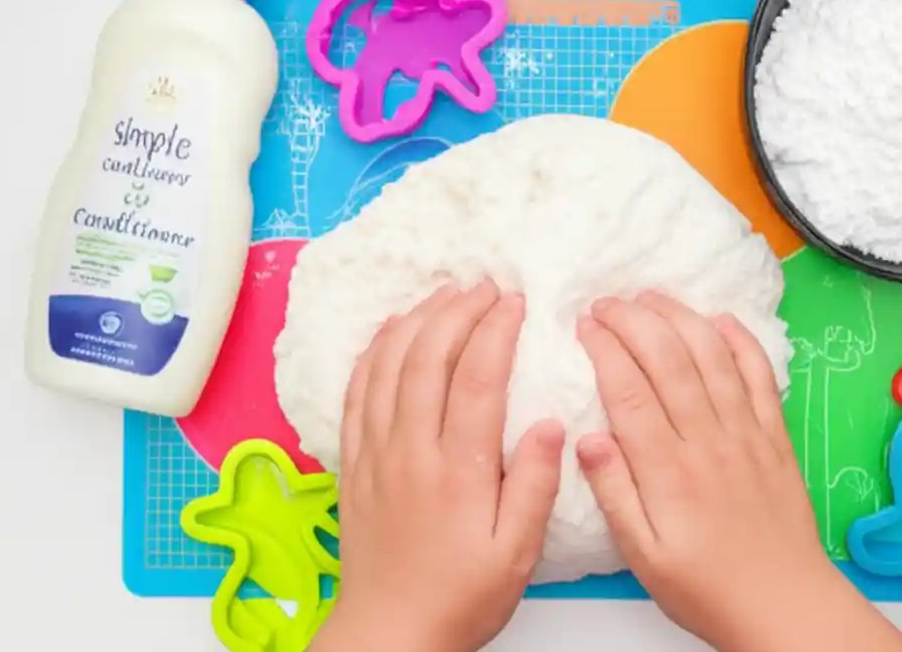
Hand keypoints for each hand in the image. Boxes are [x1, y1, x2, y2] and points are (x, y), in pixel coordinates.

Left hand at [315, 281, 565, 651]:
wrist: (390, 631)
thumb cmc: (460, 596)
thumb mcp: (516, 554)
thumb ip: (534, 486)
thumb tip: (547, 423)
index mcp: (457, 471)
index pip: (476, 378)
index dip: (495, 330)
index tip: (515, 300)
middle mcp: (411, 451)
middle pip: (427, 358)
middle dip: (457, 310)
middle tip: (484, 285)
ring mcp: (376, 452)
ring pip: (389, 366)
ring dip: (416, 320)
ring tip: (444, 293)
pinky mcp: (354, 462)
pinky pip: (356, 392)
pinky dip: (373, 351)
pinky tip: (390, 330)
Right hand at [576, 293, 901, 651]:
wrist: (783, 605)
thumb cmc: (705, 588)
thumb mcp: (643, 556)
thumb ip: (614, 494)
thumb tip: (584, 439)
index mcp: (668, 471)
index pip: (629, 391)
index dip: (604, 349)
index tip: (583, 324)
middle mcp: (708, 441)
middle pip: (668, 360)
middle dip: (634, 320)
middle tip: (606, 301)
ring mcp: (746, 434)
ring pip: (712, 357)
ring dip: (680, 318)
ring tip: (650, 296)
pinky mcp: (775, 438)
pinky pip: (760, 377)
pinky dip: (742, 342)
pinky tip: (721, 320)